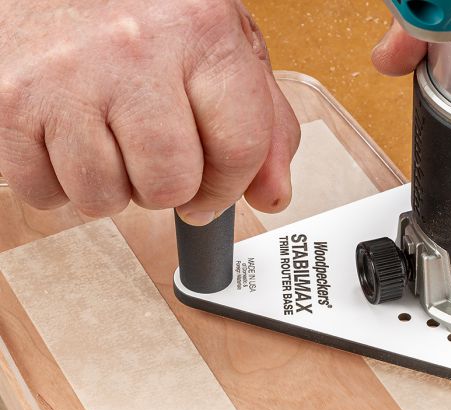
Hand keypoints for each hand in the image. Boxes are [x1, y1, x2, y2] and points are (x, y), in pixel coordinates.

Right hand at [0, 0, 299, 225]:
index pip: (240, 151)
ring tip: (104, 138)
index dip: (228, 188)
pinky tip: (63, 138)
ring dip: (110, 187)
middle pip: (170, 185)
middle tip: (150, 155)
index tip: (211, 193)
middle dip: (166, 187)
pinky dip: (55, 181)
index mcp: (201, 31)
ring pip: (105, 198)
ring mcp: (65, 76)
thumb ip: (262, 120)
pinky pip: (43, 192)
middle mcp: (134, 50)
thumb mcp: (218, 43)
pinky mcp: (9, 101)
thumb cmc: (138, 8)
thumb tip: (273, 194)